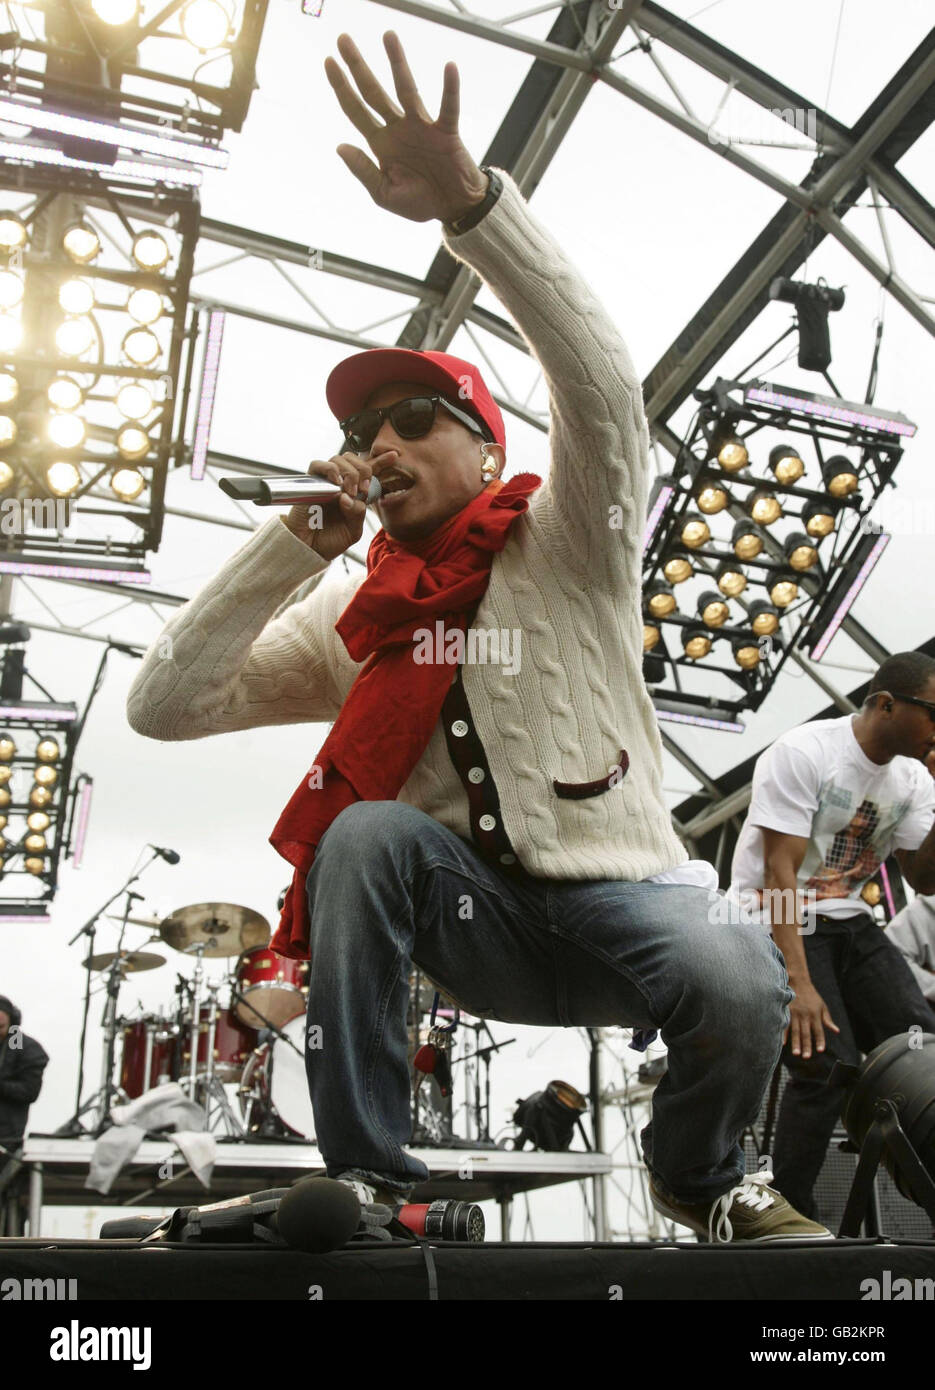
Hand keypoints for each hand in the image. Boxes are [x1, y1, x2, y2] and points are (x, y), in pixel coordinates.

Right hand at [282, 450, 394, 561]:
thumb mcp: (353, 530)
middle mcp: (341, 484)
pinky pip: (318, 465)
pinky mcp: (310, 483)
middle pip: (355, 459)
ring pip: (339, 459)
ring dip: (349, 472)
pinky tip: (337, 482)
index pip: (369, 472)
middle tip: (362, 489)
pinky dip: (330, 470)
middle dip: (364, 470)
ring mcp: (325, 482)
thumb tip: (349, 497)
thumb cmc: (330, 540)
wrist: (310, 549)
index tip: (394, 455)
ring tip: (349, 492)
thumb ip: (357, 514)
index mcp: (354, 493)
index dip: (381, 461)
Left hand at [324, 31, 488, 223]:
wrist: (453, 208)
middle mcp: (398, 128)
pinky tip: (449, 67)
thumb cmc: (420, 202)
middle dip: (357, 66)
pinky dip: (449, 88)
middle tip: (343, 39)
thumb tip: (340, 145)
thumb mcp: (384, 194)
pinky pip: (448, 107)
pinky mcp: (446, 132)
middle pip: (373, 91)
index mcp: (380, 143)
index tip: (329, 62)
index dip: (341, 87)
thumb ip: (362, 170)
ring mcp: (421, 127)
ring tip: (388, 36)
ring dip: (397, 63)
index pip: (355, 109)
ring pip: (406, 89)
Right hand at [784, 979, 839, 1059]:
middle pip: (806, 1033)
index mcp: (815, 1015)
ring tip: (796, 1053)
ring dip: (796, 1043)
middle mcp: (805, 1016)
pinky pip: (785, 1025)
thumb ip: (828, 1020)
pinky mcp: (787, 1011)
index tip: (820, 1050)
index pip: (819, 1030)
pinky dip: (784, 1034)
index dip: (820, 1040)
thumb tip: (836, 1031)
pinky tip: (783, 1043)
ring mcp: (795, 1014)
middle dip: (806, 1046)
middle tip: (806, 1057)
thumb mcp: (822, 1006)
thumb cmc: (811, 996)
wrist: (798, 981)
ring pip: (795, 1031)